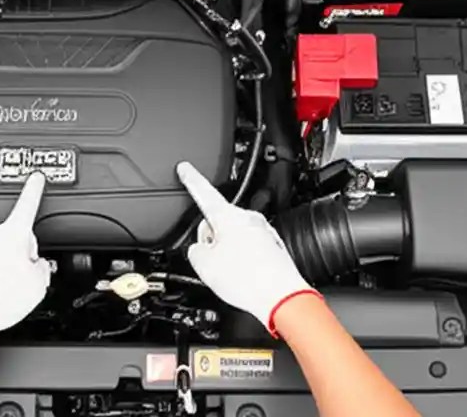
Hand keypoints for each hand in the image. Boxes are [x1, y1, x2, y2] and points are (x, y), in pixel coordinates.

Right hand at [177, 162, 318, 336]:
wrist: (282, 298)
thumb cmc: (249, 280)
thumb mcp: (204, 265)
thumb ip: (194, 250)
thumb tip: (200, 249)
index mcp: (228, 216)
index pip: (203, 192)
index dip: (190, 179)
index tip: (185, 168)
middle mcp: (248, 219)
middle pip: (218, 222)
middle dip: (211, 239)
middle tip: (213, 262)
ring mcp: (262, 232)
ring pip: (233, 237)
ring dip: (227, 253)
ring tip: (233, 274)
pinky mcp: (272, 247)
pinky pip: (248, 249)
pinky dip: (242, 261)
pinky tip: (244, 276)